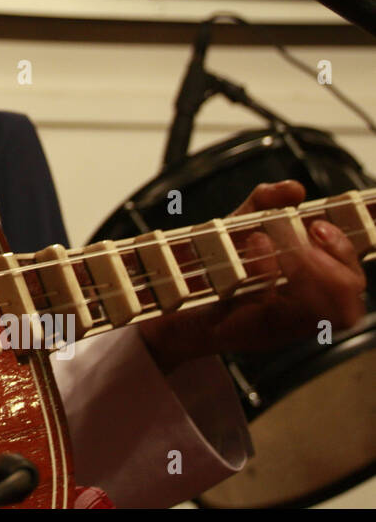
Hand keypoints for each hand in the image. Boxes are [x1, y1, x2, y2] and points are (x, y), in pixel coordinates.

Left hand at [138, 180, 365, 373]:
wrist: (167, 295)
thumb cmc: (211, 262)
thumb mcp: (236, 224)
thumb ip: (263, 202)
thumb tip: (293, 188)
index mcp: (308, 273)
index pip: (354, 264)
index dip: (355, 241)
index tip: (325, 221)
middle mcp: (307, 303)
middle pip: (353, 288)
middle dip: (338, 255)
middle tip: (308, 231)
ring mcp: (290, 321)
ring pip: (336, 310)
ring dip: (313, 271)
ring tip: (276, 243)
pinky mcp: (266, 333)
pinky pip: (292, 317)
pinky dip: (278, 282)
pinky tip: (256, 259)